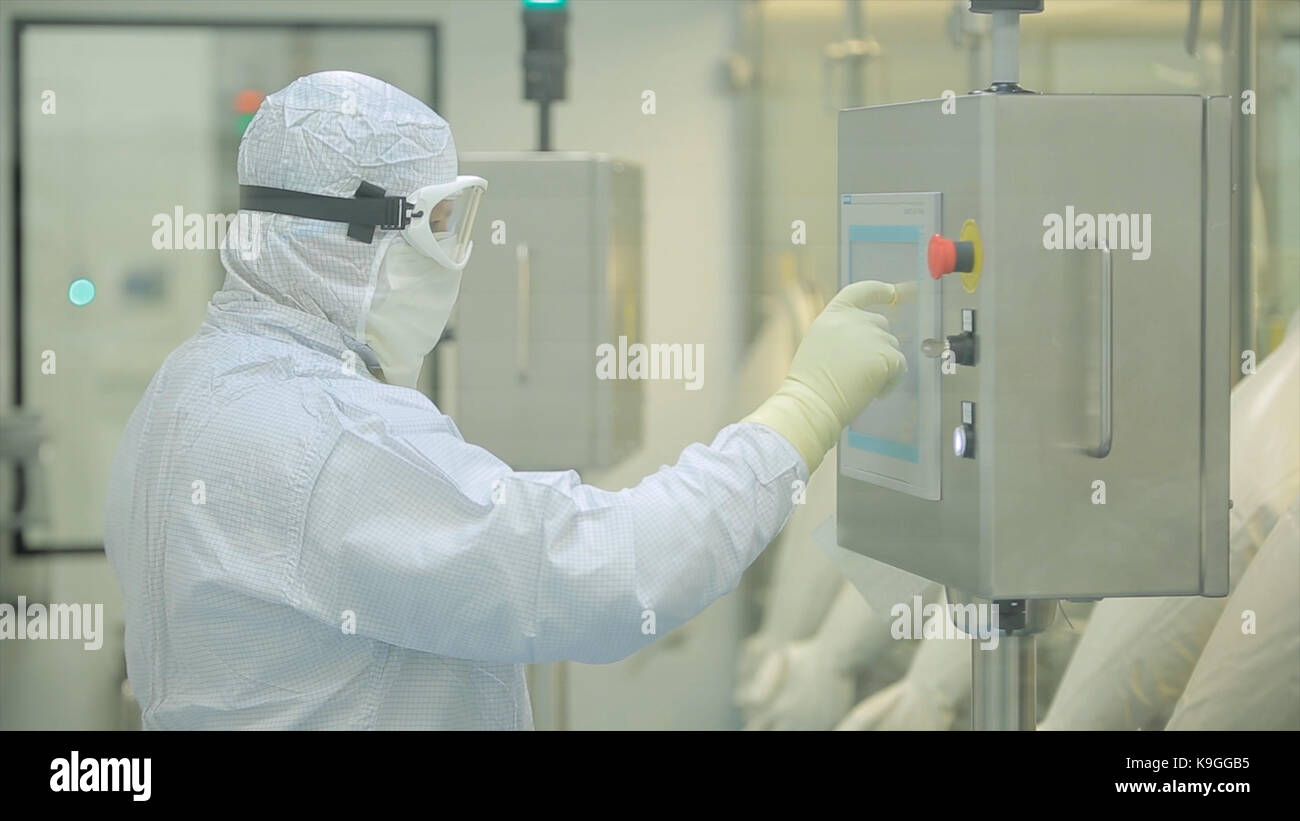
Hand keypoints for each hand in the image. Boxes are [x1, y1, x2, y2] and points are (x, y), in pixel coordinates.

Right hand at [745, 280, 906, 471]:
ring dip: (883, 365)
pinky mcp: (887, 356)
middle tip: (860, 372)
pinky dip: (891, 382)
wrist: (812, 403)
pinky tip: (872, 393)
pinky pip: (900, 367)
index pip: (862, 291)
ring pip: (892, 347)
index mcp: (834, 314)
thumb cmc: (810, 383)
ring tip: (861, 385)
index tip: (892, 293)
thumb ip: (842, 333)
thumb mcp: (820, 344)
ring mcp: (872, 336)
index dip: (879, 290)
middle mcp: (854, 320)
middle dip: (877, 345)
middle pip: (881, 325)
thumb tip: (869, 340)